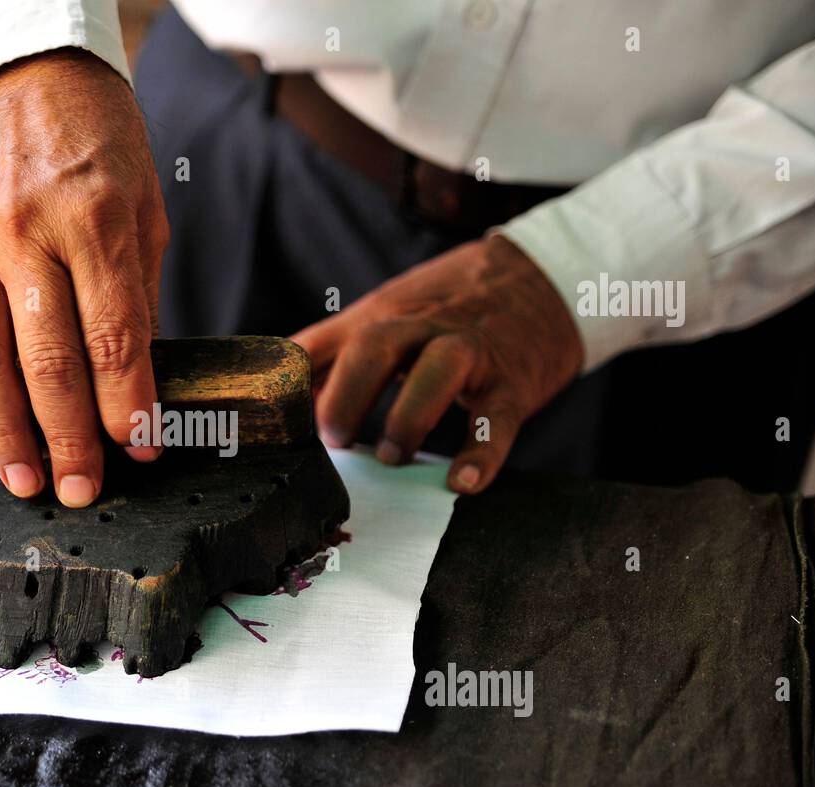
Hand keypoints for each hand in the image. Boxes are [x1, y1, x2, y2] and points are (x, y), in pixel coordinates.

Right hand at [0, 49, 168, 507]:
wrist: (32, 83)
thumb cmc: (102, 156)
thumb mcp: (144, 216)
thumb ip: (135, 302)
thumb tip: (131, 397)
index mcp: (92, 220)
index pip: (112, 339)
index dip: (127, 407)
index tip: (139, 450)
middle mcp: (21, 229)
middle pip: (45, 360)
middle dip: (67, 438)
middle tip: (82, 489)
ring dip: (1, 432)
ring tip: (25, 480)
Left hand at [290, 235, 582, 493]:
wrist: (543, 275)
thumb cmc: (449, 308)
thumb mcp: (386, 314)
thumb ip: (333, 351)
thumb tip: (279, 401)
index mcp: (380, 316)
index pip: (322, 343)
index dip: (290, 385)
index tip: (272, 427)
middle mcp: (422, 326)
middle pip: (374, 345)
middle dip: (346, 395)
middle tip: (332, 439)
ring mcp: (470, 350)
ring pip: (437, 369)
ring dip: (407, 417)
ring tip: (390, 456)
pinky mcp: (513, 381)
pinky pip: (496, 417)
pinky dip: (480, 452)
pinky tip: (461, 482)